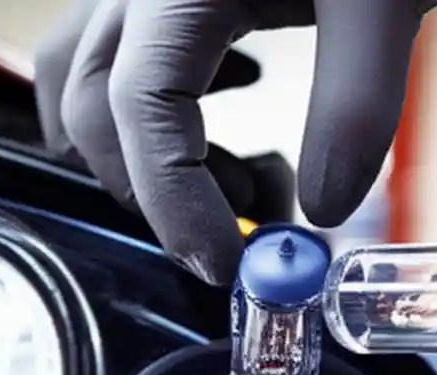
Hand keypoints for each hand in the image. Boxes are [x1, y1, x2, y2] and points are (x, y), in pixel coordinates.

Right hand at [33, 0, 436, 284]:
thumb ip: (356, 101)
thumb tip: (324, 203)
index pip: (140, 113)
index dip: (175, 204)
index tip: (226, 262)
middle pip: (92, 109)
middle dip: (158, 188)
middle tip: (246, 219)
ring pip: (79, 78)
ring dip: (140, 149)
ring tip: (235, 165)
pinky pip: (113, 51)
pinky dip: (151, 103)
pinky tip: (231, 93)